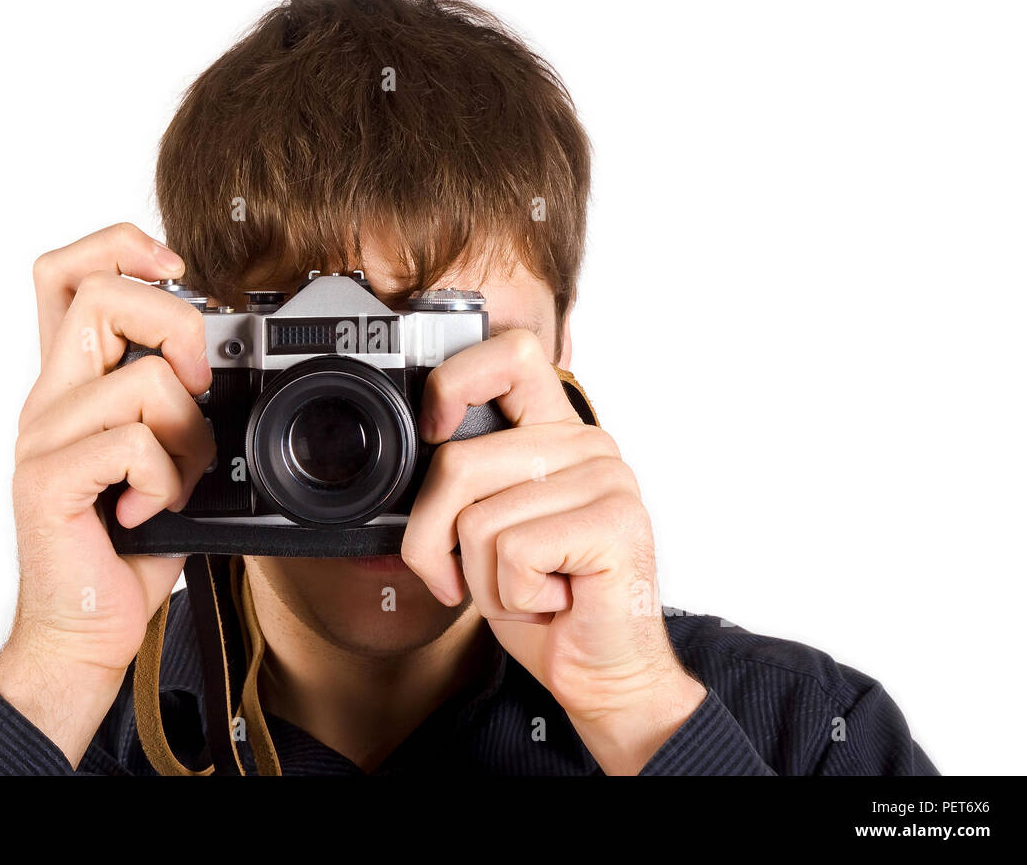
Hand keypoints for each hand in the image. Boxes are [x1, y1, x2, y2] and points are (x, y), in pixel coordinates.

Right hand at [0, 222, 214, 765]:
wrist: (85, 626)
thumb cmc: (127, 542)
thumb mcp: (162, 457)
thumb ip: (176, 405)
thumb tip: (227, 364)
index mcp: (73, 383)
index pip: (64, 274)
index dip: (118, 245)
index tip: (174, 265)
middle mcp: (49, 399)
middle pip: (101, 296)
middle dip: (178, 325)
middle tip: (200, 383)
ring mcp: (42, 438)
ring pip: (142, 379)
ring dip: (188, 435)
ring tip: (176, 479)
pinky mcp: (47, 481)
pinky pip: (132, 443)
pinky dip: (165, 478)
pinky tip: (147, 509)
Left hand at [401, 330, 706, 773]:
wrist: (602, 672)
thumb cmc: (543, 600)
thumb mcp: (487, 530)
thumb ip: (465, 483)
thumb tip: (409, 455)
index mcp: (556, 432)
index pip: (510, 354)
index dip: (456, 381)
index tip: (432, 430)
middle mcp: (588, 445)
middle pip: (460, 461)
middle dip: (432, 536)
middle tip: (458, 574)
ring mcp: (608, 480)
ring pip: (478, 519)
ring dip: (481, 577)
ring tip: (526, 586)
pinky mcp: (616, 523)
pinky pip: (513, 552)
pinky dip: (513, 594)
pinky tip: (552, 598)